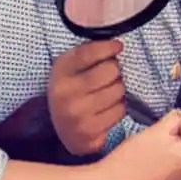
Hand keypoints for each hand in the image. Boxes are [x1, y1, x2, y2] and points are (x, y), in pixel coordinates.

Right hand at [48, 40, 126, 155]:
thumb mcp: (72, 66)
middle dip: (114, 71)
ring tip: (106, 93)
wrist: (61, 126)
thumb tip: (117, 46)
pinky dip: (118, 108)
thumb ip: (90, 52)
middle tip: (108, 76)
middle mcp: (66, 94)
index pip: (90, 52)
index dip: (109, 47)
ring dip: (118, 90)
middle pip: (111, 70)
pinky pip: (120, 112)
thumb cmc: (72, 88)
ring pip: (119, 91)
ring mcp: (77, 116)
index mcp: (60, 72)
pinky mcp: (89, 134)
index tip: (118, 46)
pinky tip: (106, 109)